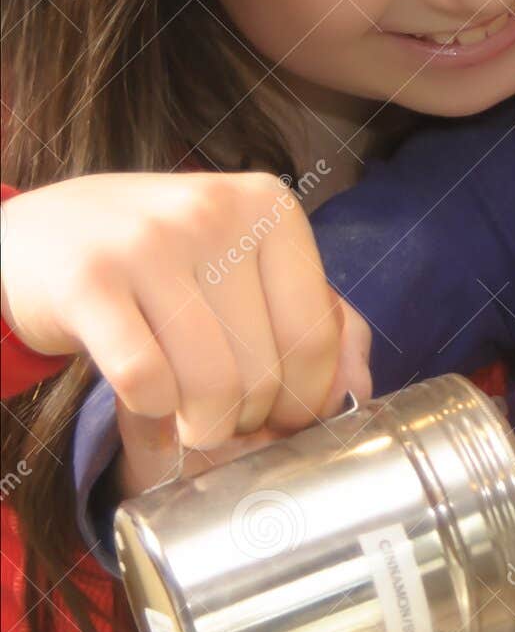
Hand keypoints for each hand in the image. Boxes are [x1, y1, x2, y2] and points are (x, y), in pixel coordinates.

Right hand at [1, 173, 370, 493]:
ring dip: (202, 426)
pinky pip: (146, 382)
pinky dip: (151, 412)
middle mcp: (214, 211)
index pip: (316, 333)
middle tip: (224, 416)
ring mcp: (149, 240)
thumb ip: (311, 321)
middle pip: (264, 368)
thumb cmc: (163, 262)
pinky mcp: (89, 279)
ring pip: (210, 383)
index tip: (280, 414)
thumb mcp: (244, 266)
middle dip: (248, 418)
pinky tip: (147, 397)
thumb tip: (356, 394)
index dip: (304, 397)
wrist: (41, 234)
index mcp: (269, 205)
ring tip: (189, 417)